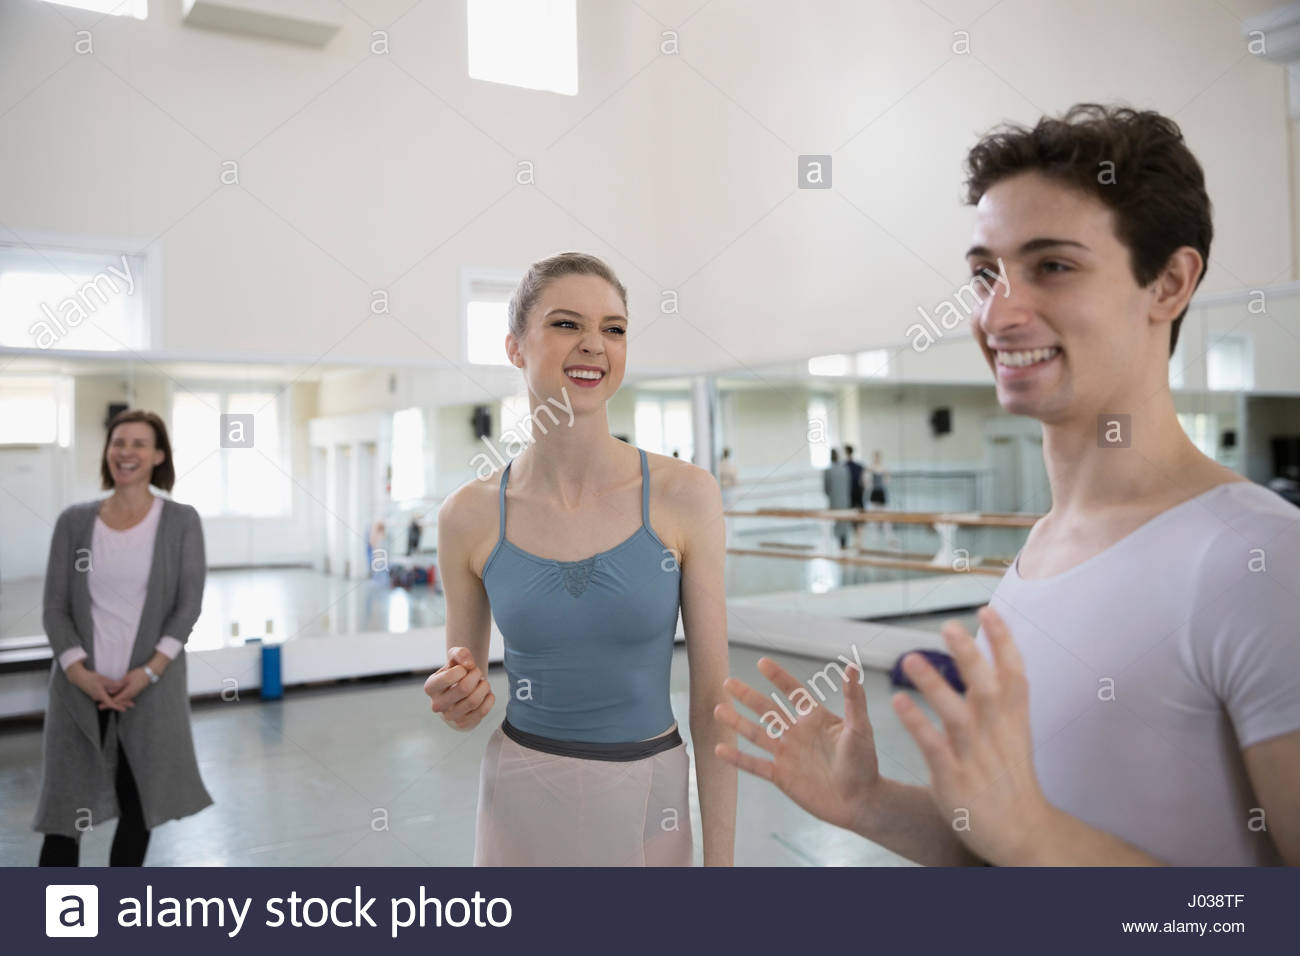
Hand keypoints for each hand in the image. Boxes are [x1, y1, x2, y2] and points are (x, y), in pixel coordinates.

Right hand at [66, 663, 131, 711]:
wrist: (79, 678)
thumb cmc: (90, 677)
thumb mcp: (103, 679)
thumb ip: (112, 683)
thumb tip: (122, 686)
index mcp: (100, 695)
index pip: (110, 703)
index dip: (117, 706)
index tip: (124, 709)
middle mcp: (98, 698)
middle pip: (112, 702)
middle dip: (122, 703)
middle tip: (132, 704)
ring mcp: (97, 696)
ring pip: (109, 700)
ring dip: (119, 700)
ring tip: (129, 701)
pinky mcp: (97, 694)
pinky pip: (107, 697)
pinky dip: (114, 697)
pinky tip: (120, 696)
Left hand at [104, 668, 151, 709]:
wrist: (149, 673)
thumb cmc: (138, 674)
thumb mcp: (127, 678)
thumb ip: (118, 685)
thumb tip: (110, 691)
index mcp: (129, 692)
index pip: (117, 699)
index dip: (108, 702)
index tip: (101, 704)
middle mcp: (131, 695)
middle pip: (118, 702)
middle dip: (109, 705)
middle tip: (100, 707)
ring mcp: (133, 694)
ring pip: (121, 701)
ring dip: (113, 703)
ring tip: (104, 705)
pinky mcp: (133, 693)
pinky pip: (125, 698)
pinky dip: (118, 700)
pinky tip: (114, 700)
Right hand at [424, 647, 493, 730]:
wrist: (460, 692)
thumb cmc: (456, 673)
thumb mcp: (455, 659)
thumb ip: (460, 654)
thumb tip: (468, 664)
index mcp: (430, 687)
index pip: (448, 677)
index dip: (463, 669)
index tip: (464, 668)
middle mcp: (437, 705)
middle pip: (464, 688)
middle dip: (476, 676)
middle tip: (477, 673)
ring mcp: (450, 717)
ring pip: (474, 701)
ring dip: (484, 687)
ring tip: (482, 682)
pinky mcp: (463, 724)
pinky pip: (482, 711)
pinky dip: (489, 699)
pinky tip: (486, 693)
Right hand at [713, 658, 881, 833]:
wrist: (861, 801)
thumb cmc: (864, 763)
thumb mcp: (860, 727)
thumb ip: (854, 698)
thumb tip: (852, 667)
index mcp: (814, 718)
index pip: (793, 692)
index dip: (778, 677)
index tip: (762, 662)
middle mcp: (797, 733)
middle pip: (767, 710)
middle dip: (747, 696)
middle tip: (727, 682)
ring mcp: (787, 754)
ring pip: (756, 734)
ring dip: (737, 722)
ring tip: (718, 710)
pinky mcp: (781, 776)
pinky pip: (754, 765)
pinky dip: (737, 758)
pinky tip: (720, 749)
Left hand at [892, 606, 1051, 864]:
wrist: (1021, 832)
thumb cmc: (1011, 777)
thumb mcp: (1016, 732)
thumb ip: (1002, 696)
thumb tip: (991, 655)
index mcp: (1014, 719)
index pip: (1014, 673)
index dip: (1003, 641)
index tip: (987, 609)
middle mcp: (997, 733)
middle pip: (987, 687)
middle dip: (970, 655)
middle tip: (949, 624)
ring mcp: (976, 756)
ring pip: (957, 715)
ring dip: (935, 685)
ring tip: (910, 658)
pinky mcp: (954, 777)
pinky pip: (933, 746)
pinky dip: (917, 723)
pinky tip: (898, 701)